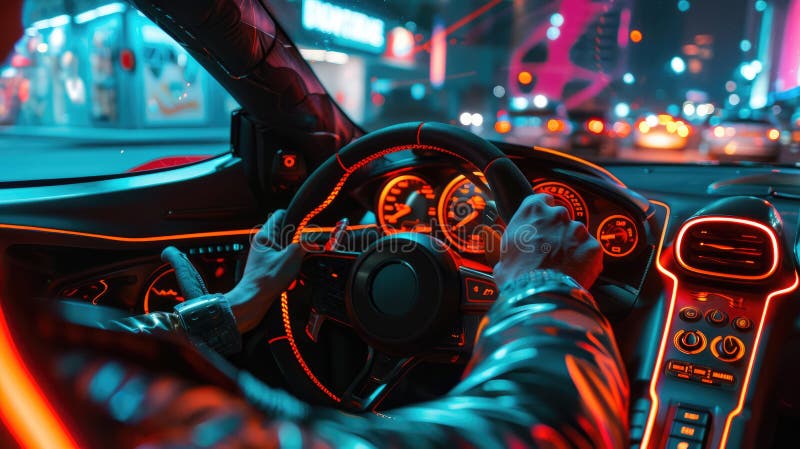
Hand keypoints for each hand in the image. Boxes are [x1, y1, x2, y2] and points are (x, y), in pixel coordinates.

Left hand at [226, 210, 304, 332]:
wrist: (252, 300)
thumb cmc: (266, 280)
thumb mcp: (291, 258)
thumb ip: (304, 244)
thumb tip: (316, 239)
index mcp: (265, 235)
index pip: (280, 214)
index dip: (295, 217)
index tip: (305, 226)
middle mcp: (262, 242)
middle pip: (285, 231)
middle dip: (296, 240)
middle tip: (303, 249)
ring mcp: (263, 254)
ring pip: (284, 247)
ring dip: (294, 255)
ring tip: (296, 264)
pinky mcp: (265, 266)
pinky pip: (282, 259)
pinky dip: (289, 265)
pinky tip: (292, 274)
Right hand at [493, 194, 602, 289]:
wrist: (537, 295)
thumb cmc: (516, 275)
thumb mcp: (503, 254)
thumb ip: (511, 243)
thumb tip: (504, 253)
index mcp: (532, 210)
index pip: (543, 199)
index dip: (543, 213)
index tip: (542, 224)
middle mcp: (557, 214)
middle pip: (562, 217)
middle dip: (558, 231)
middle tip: (551, 251)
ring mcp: (577, 229)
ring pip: (577, 234)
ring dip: (572, 246)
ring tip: (563, 265)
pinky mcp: (592, 246)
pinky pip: (590, 250)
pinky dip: (585, 259)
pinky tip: (575, 272)